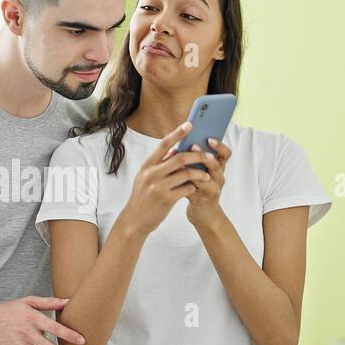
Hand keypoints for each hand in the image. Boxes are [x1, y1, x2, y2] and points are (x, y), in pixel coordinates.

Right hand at [116, 121, 212, 237]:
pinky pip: (186, 189)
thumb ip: (159, 164)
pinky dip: (193, 187)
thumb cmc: (143, 197)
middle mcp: (151, 174)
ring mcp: (158, 187)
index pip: (164, 144)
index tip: (190, 124)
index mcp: (147, 165)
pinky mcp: (166, 200)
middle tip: (209, 156)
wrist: (135, 220)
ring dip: (199, 173)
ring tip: (206, 175)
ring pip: (186, 174)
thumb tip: (176, 150)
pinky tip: (195, 188)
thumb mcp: (146, 178)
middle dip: (197, 156)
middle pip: (180, 158)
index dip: (177, 133)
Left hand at [185, 137, 229, 226]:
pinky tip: (175, 177)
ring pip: (205, 177)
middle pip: (216, 164)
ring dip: (193, 169)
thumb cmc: (199, 188)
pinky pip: (194, 189)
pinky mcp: (203, 199)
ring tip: (181, 162)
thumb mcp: (200, 172)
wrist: (204, 213)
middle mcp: (219, 178)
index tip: (210, 138)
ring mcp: (212, 189)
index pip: (225, 154)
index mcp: (218, 168)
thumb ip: (194, 160)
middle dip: (203, 155)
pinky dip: (184, 182)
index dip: (220, 146)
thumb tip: (177, 145)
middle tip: (193, 146)